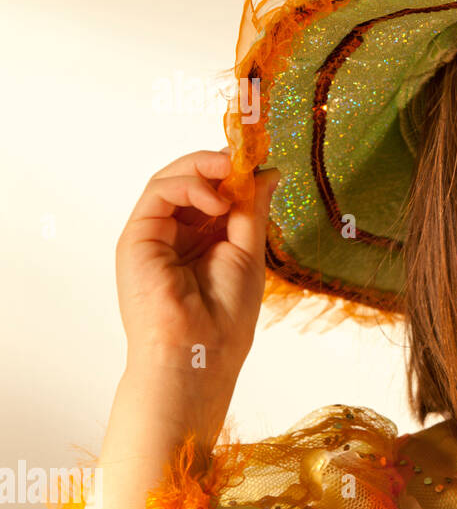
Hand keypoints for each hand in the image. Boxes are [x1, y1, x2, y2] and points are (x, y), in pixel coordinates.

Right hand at [116, 147, 279, 380]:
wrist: (199, 351)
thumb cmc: (225, 314)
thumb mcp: (248, 251)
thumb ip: (251, 210)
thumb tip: (268, 172)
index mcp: (203, 241)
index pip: (213, 194)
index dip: (234, 174)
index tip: (259, 160)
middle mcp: (175, 235)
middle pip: (190, 182)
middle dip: (218, 164)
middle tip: (244, 157)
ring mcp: (154, 235)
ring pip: (170, 180)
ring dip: (203, 168)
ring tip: (231, 172)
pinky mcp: (136, 237)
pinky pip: (158, 193)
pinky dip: (188, 185)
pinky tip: (216, 200)